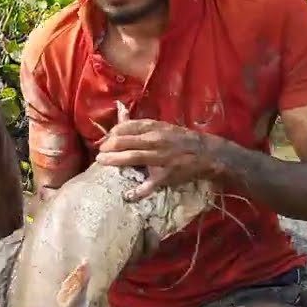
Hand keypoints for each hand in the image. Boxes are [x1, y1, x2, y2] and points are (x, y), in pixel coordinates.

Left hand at [94, 119, 221, 200]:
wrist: (206, 153)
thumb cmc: (180, 139)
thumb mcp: (161, 126)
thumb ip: (139, 124)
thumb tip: (119, 111)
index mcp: (154, 128)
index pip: (126, 126)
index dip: (112, 133)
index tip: (104, 140)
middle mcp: (155, 141)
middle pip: (125, 141)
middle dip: (108, 146)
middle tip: (100, 151)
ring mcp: (160, 158)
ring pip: (133, 158)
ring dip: (114, 160)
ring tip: (101, 161)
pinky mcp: (165, 175)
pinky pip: (150, 185)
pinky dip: (138, 192)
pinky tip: (128, 195)